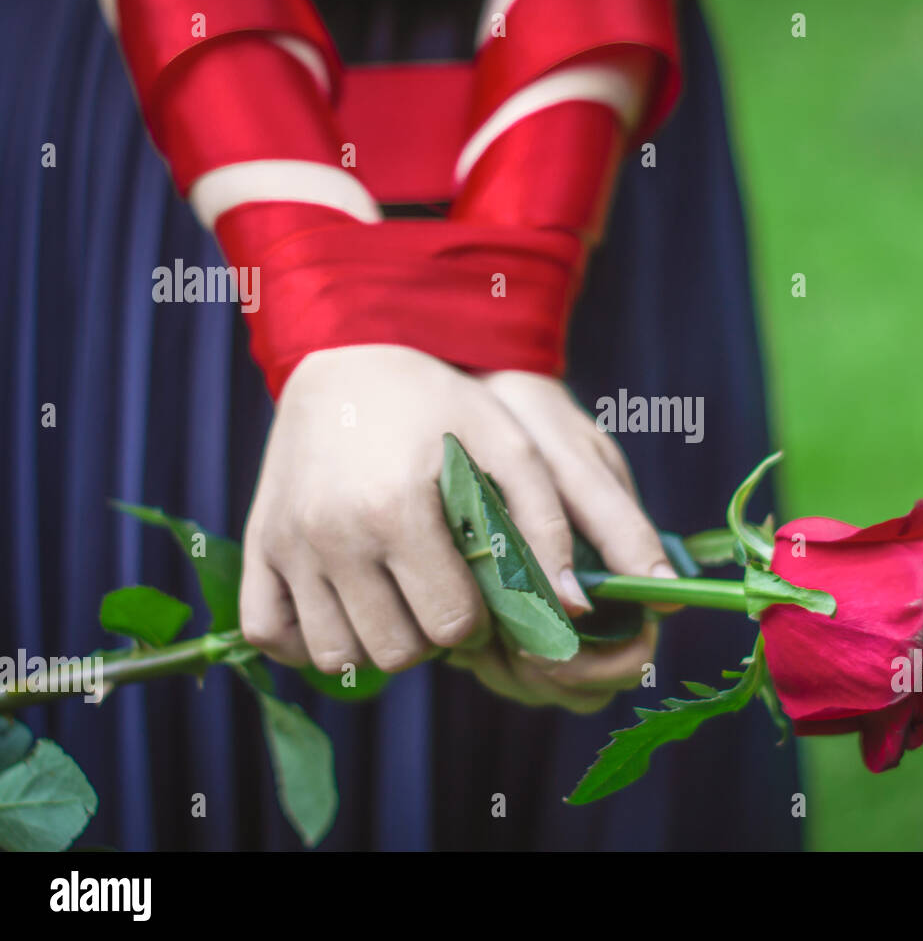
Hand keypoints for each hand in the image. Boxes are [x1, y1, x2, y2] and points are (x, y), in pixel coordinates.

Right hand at [239, 346, 674, 711]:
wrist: (348, 356)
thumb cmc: (439, 403)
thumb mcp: (507, 444)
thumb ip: (545, 524)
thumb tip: (572, 607)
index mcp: (396, 510)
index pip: (451, 624)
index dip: (477, 617)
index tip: (477, 584)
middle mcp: (332, 535)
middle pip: (397, 652)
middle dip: (431, 635)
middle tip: (440, 591)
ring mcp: (288, 545)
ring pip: (337, 657)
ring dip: (376, 642)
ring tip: (399, 598)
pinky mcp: (259, 546)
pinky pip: (270, 635)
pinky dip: (305, 640)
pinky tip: (345, 608)